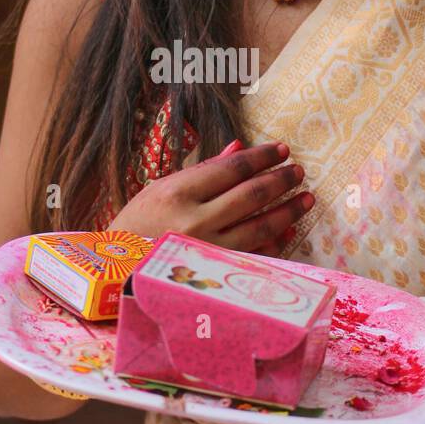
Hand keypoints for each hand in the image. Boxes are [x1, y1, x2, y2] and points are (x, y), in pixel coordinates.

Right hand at [108, 141, 313, 254]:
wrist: (118, 270)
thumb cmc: (139, 222)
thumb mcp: (162, 188)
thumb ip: (204, 169)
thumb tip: (240, 147)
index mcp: (177, 194)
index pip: (231, 169)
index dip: (261, 157)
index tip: (282, 149)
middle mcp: (194, 222)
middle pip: (251, 196)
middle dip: (280, 180)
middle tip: (299, 171)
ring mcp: (207, 252)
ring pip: (259, 228)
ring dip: (287, 211)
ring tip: (306, 198)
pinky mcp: (215, 276)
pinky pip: (254, 257)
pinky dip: (275, 243)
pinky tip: (289, 230)